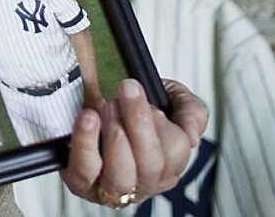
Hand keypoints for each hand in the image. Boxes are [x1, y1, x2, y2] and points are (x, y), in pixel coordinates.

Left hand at [61, 78, 206, 208]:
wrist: (88, 98)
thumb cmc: (129, 106)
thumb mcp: (169, 98)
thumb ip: (191, 110)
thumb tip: (193, 135)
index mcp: (168, 166)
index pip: (176, 153)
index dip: (158, 121)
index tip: (137, 88)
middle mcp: (143, 182)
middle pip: (150, 167)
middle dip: (137, 122)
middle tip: (124, 91)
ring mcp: (111, 187)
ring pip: (120, 178)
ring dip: (115, 136)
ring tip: (106, 105)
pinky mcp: (81, 183)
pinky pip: (84, 172)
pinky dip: (86, 143)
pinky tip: (87, 118)